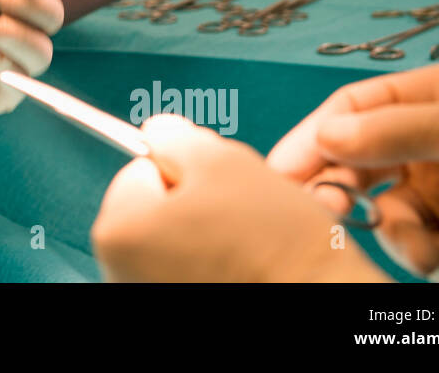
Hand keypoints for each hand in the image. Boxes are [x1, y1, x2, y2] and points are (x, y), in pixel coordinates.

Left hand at [91, 115, 387, 281]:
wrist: (320, 299)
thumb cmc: (276, 244)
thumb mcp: (223, 163)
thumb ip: (177, 137)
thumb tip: (159, 132)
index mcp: (118, 231)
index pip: (141, 168)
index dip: (186, 167)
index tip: (219, 186)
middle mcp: (121, 270)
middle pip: (156, 206)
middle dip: (197, 199)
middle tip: (241, 212)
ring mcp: (147, 291)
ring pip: (179, 237)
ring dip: (211, 229)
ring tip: (250, 241)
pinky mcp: (179, 308)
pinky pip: (195, 267)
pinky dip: (219, 260)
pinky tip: (248, 264)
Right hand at [268, 61, 438, 278]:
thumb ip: (396, 129)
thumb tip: (325, 134)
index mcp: (427, 98)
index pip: (351, 111)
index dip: (313, 137)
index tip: (283, 171)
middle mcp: (429, 141)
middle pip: (357, 163)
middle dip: (344, 194)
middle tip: (331, 218)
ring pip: (388, 214)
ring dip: (400, 238)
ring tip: (429, 254)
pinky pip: (423, 246)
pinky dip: (431, 260)